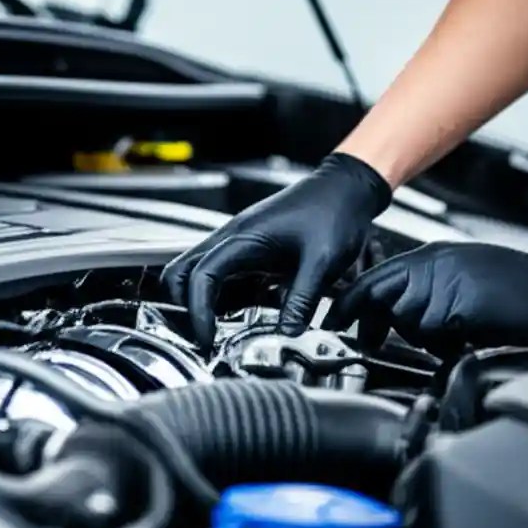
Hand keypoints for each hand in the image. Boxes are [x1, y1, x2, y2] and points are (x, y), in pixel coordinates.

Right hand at [160, 153, 391, 347]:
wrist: (345, 189)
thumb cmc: (334, 213)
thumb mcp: (323, 261)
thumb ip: (302, 300)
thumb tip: (287, 333)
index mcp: (243, 238)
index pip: (201, 276)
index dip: (197, 311)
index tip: (207, 338)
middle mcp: (232, 239)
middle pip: (181, 272)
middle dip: (185, 306)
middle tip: (204, 335)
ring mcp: (237, 244)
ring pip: (198, 275)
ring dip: (204, 304)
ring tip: (226, 330)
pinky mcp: (249, 251)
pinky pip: (223, 278)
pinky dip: (225, 298)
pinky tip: (248, 313)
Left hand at [323, 242, 527, 352]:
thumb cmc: (520, 287)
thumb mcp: (464, 275)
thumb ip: (429, 287)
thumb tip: (399, 311)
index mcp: (432, 257)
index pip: (375, 277)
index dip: (350, 303)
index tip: (336, 320)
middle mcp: (434, 266)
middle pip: (381, 298)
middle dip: (373, 324)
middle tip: (369, 340)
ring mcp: (447, 284)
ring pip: (406, 320)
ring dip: (421, 336)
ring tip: (450, 334)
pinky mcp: (461, 306)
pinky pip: (433, 334)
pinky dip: (444, 344)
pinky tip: (466, 337)